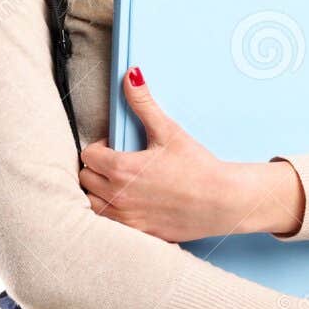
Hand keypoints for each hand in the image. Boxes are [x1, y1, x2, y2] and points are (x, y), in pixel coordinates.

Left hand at [78, 68, 233, 241]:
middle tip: (118, 164)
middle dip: (97, 169)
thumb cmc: (197, 167)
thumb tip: (131, 76)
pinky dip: (114, 214)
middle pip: (86, 180)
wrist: (222, 201)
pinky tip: (132, 204)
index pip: (87, 156)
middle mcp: (118, 196)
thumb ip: (143, 103)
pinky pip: (111, 225)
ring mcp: (127, 218)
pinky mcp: (138, 233)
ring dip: (100, 192)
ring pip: (93, 204)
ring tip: (120, 184)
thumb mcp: (168, 131)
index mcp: (121, 169)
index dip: (99, 148)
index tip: (114, 147)